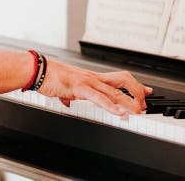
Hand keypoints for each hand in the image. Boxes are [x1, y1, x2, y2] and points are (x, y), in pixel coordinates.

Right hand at [36, 59, 151, 115]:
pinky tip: (120, 113)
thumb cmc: (48, 77)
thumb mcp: (63, 88)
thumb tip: (67, 102)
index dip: (135, 85)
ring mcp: (87, 81)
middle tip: (145, 104)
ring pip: (114, 91)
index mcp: (90, 77)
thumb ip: (69, 95)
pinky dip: (111, 106)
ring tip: (138, 112)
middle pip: (123, 81)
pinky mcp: (79, 88)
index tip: (148, 91)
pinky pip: (99, 98)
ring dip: (129, 102)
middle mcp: (92, 77)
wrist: (36, 70)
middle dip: (137, 92)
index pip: (119, 79)